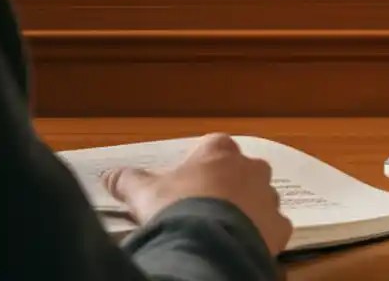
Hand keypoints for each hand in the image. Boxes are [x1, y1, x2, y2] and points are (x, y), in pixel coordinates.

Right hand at [102, 133, 292, 254]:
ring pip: (260, 198)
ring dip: (246, 209)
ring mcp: (269, 197)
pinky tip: (240, 244)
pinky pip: (272, 227)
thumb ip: (128, 180)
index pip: (214, 145)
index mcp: (220, 152)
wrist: (206, 243)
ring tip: (221, 228)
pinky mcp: (279, 226)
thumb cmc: (176, 207)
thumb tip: (109, 175)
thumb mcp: (144, 192)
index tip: (188, 179)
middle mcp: (252, 168)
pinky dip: (260, 234)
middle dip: (227, 185)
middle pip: (242, 171)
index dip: (201, 162)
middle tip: (205, 205)